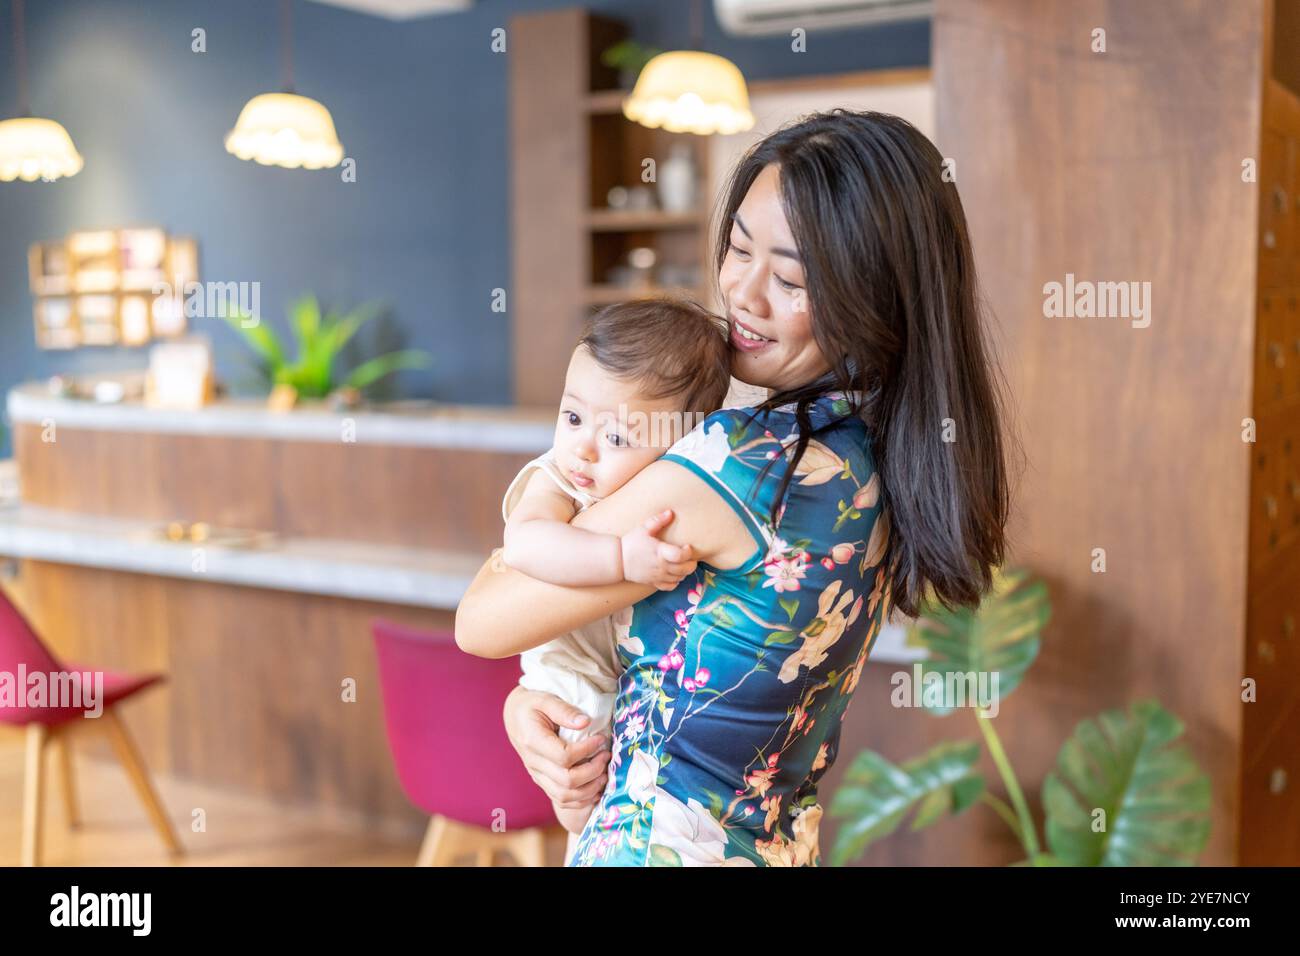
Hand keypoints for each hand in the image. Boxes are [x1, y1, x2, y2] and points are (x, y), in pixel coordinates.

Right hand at [502, 686, 609, 808]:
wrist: (515, 717)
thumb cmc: (531, 705)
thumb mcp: (545, 699)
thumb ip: (564, 710)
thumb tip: (586, 722)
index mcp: (532, 741)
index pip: (564, 757)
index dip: (587, 750)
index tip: (601, 739)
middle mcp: (533, 763)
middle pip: (567, 781)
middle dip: (593, 771)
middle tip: (606, 755)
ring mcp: (537, 775)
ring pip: (565, 796)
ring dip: (590, 789)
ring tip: (604, 773)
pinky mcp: (542, 781)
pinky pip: (562, 800)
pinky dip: (582, 800)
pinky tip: (596, 788)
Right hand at [619, 509, 697, 590]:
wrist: (618, 560)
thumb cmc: (631, 542)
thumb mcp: (643, 529)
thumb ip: (658, 520)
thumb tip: (670, 512)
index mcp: (660, 552)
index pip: (680, 556)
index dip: (688, 552)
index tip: (687, 546)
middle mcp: (661, 566)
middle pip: (684, 570)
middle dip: (691, 564)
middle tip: (689, 557)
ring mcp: (658, 576)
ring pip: (679, 579)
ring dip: (685, 572)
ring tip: (683, 563)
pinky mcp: (654, 582)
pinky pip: (670, 587)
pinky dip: (676, 582)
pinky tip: (675, 574)